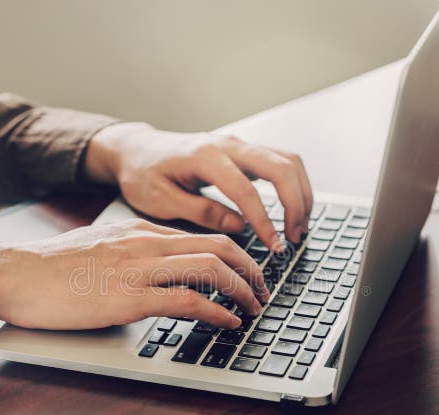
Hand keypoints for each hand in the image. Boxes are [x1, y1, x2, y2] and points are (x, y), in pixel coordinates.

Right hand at [0, 219, 268, 329]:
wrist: (13, 274)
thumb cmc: (52, 268)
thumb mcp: (102, 248)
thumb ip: (135, 253)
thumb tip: (164, 271)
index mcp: (142, 231)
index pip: (204, 235)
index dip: (237, 255)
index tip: (249, 273)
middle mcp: (147, 243)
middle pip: (220, 245)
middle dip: (252, 269)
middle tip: (264, 291)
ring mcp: (138, 269)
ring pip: (211, 268)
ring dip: (242, 290)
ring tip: (254, 309)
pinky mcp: (128, 298)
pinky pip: (187, 300)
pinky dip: (217, 312)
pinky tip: (228, 323)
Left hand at [85, 122, 312, 249]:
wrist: (137, 149)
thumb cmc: (143, 174)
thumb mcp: (161, 201)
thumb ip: (200, 212)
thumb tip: (238, 226)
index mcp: (205, 156)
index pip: (246, 190)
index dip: (264, 221)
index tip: (274, 247)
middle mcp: (228, 144)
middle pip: (280, 167)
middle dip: (295, 204)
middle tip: (294, 238)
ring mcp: (240, 144)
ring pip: (288, 160)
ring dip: (301, 194)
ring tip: (299, 228)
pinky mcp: (245, 151)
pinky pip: (282, 161)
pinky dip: (295, 185)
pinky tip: (294, 211)